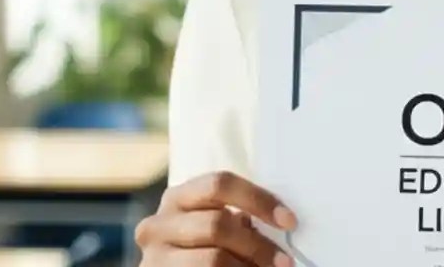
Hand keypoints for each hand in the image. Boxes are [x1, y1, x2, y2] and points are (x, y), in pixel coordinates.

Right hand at [136, 170, 296, 266]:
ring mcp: (155, 256)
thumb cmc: (200, 249)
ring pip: (213, 258)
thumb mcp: (212, 226)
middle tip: (284, 260)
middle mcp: (159, 224)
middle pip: (217, 224)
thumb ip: (236, 219)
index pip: (220, 184)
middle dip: (257, 245)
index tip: (289, 221)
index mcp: (178, 198)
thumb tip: (281, 222)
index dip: (258, 200)